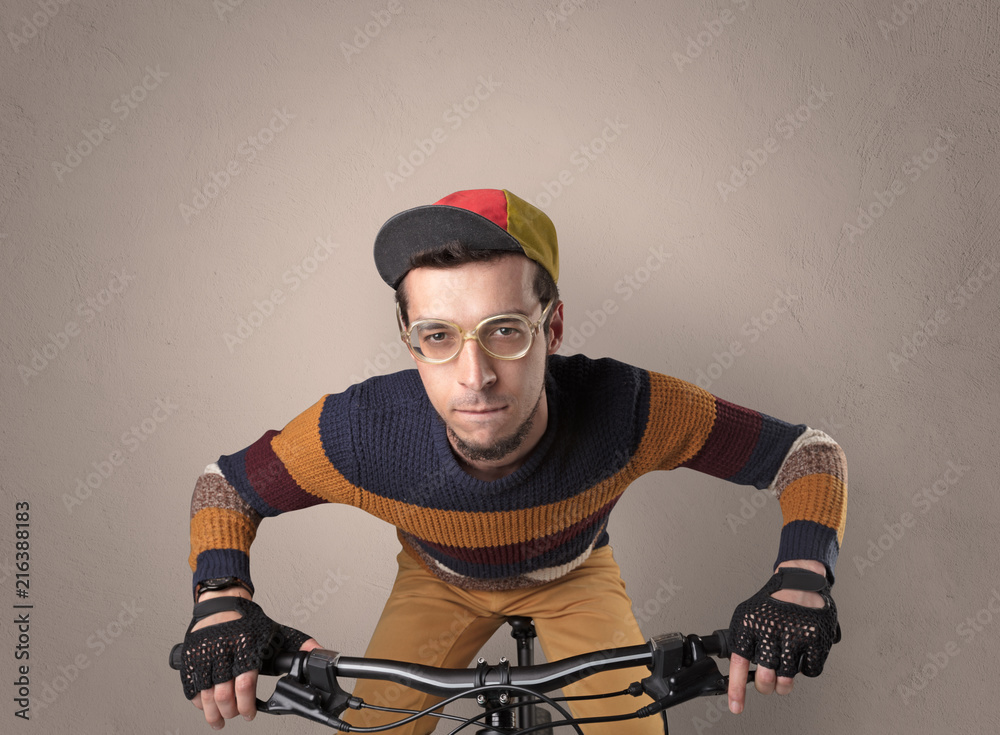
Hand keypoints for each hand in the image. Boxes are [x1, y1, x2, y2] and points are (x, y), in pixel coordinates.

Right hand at [182, 589, 319, 729]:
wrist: (222, 602)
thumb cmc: (250, 621)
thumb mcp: (278, 631)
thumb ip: (300, 645)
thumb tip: (320, 654)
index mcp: (247, 645)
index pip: (244, 684)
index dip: (247, 705)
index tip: (251, 713)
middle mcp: (224, 650)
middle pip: (224, 694)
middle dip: (231, 711)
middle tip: (237, 715)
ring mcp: (205, 654)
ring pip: (206, 694)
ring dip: (213, 713)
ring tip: (220, 721)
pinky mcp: (191, 657)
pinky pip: (191, 686)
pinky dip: (198, 701)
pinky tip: (206, 706)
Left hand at [727, 560, 833, 714]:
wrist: (800, 582)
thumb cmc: (772, 604)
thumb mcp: (747, 617)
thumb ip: (743, 643)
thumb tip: (737, 674)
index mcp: (749, 626)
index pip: (739, 663)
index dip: (736, 688)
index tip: (735, 706)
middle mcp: (771, 631)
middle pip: (766, 678)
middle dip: (766, 686)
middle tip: (768, 682)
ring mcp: (794, 636)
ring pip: (787, 679)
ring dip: (785, 682)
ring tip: (784, 670)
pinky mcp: (815, 640)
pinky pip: (810, 671)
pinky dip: (807, 668)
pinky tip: (802, 654)